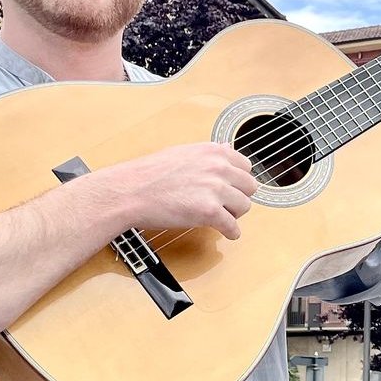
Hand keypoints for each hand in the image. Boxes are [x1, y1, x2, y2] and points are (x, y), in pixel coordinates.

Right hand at [87, 142, 258, 239]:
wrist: (130, 191)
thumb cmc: (150, 174)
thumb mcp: (184, 153)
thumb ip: (209, 153)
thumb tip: (227, 147)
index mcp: (213, 151)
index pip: (246, 166)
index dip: (238, 181)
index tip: (231, 189)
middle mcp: (218, 167)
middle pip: (250, 187)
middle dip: (239, 198)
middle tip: (226, 206)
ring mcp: (215, 188)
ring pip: (244, 207)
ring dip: (235, 215)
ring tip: (221, 218)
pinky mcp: (209, 210)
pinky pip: (233, 226)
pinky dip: (231, 232)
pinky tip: (226, 233)